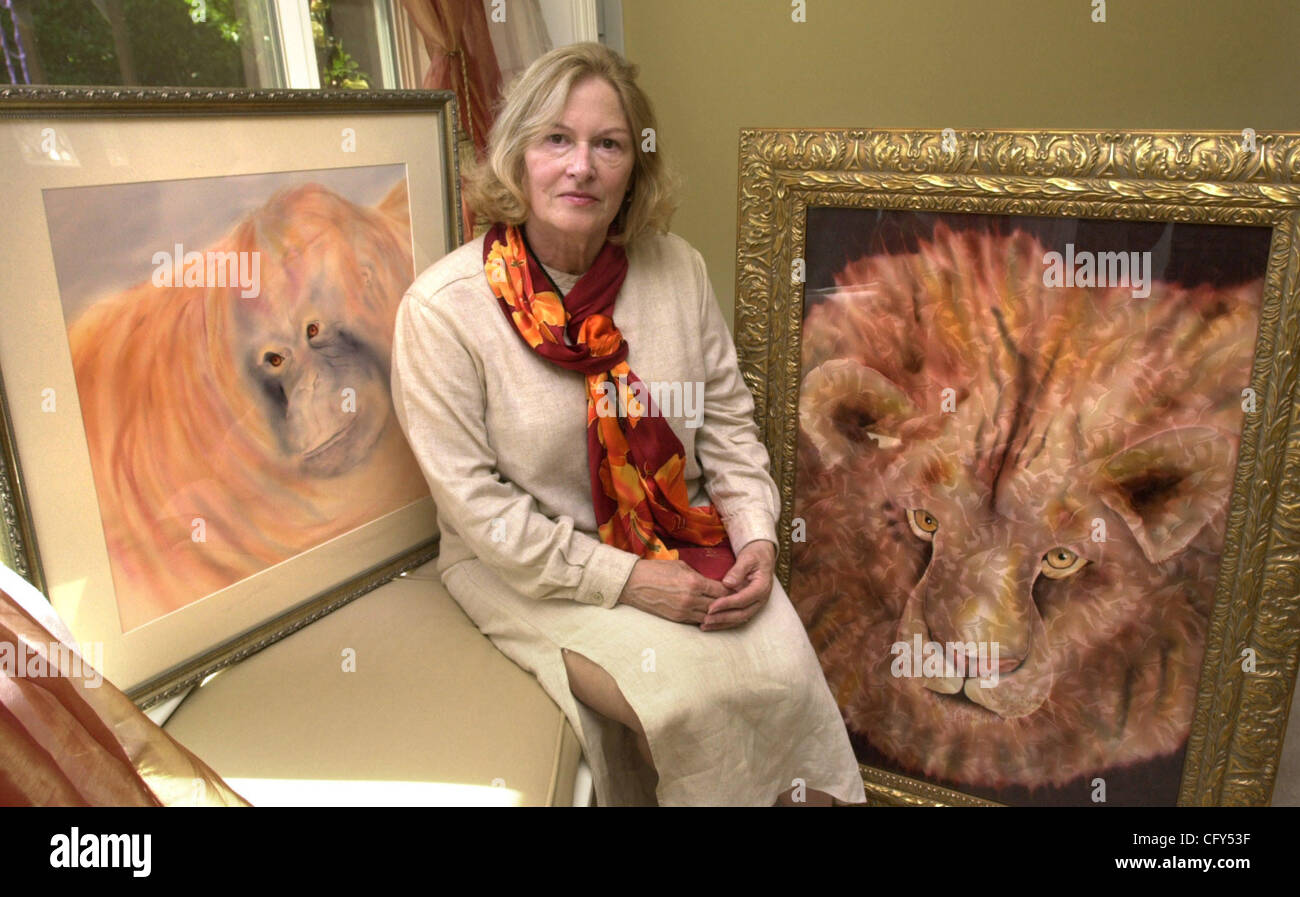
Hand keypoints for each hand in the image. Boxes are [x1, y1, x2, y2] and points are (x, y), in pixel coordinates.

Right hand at [617, 558, 731, 624]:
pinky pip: (697, 621)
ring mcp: (684, 611)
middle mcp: (691, 599)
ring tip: (729, 612)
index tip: (739, 590)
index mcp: (694, 583)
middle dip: (729, 604)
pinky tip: (713, 617)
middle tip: (739, 603)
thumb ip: (698, 575)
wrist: (634, 583)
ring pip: (710, 616)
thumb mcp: (681, 565)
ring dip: (719, 614)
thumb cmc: (657, 570)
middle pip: (719, 605)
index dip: (733, 591)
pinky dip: (706, 619)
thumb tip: (712, 582)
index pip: (722, 590)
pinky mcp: (677, 619)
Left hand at [702, 540, 775, 630]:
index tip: (711, 607)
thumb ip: (738, 570)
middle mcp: (760, 599)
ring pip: (739, 619)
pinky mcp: (748, 606)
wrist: (762, 556)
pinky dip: (723, 622)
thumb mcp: (747, 558)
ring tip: (705, 625)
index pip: (743, 600)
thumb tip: (727, 583)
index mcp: (762, 587)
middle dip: (723, 618)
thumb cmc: (754, 555)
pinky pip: (736, 618)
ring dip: (722, 623)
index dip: (727, 604)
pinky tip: (710, 624)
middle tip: (706, 618)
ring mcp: (755, 604)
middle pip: (742, 614)